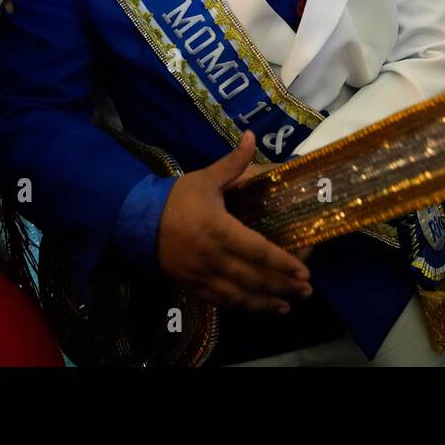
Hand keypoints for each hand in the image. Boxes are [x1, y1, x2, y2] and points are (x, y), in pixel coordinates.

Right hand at [157, 131, 311, 313]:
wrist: (137, 221)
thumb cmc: (176, 198)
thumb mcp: (205, 178)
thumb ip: (233, 162)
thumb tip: (251, 136)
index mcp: (219, 229)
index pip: (258, 251)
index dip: (282, 263)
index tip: (303, 272)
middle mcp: (213, 257)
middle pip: (253, 278)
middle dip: (282, 287)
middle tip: (306, 291)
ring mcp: (202, 275)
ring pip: (239, 296)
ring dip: (265, 304)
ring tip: (288, 306)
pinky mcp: (192, 286)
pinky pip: (221, 302)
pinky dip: (242, 307)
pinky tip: (257, 309)